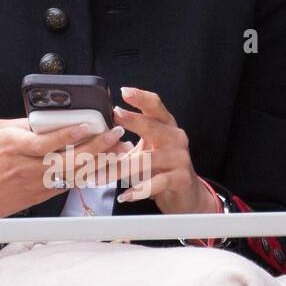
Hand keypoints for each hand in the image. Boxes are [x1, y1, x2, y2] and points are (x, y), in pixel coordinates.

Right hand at [0, 118, 131, 218]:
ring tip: (118, 150)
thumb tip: (47, 120)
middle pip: (69, 158)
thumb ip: (22, 125)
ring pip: (74, 173)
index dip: (70, 133)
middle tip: (115, 134)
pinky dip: (88, 175)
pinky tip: (103, 167)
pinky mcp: (39, 196)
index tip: (89, 124)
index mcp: (13, 145)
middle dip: (97, 146)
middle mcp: (27, 166)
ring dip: (99, 162)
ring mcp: (35, 184)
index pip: (47, 140)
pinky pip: (69, 184)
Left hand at [112, 87, 216, 214]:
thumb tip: (100, 132)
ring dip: (120, 168)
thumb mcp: (146, 149)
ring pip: (147, 159)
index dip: (141, 97)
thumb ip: (128, 139)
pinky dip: (138, 190)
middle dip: (132, 120)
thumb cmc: (160, 167)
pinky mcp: (181, 178)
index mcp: (166, 126)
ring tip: (100, 176)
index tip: (124, 91)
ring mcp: (180, 158)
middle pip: (152, 126)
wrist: (186, 195)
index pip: (155, 106)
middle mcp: (175, 138)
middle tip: (115, 116)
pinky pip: (156, 183)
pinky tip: (125, 195)